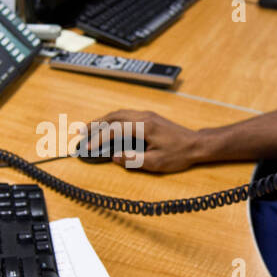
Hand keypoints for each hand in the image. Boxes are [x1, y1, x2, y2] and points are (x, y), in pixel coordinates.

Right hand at [78, 109, 208, 172]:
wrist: (196, 144)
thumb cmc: (179, 154)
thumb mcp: (156, 162)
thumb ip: (133, 159)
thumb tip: (115, 156)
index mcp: (144, 127)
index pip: (115, 130)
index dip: (99, 139)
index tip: (88, 147)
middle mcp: (144, 117)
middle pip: (113, 117)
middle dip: (95, 125)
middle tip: (80, 133)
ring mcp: (146, 115)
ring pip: (118, 114)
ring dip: (102, 120)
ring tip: (88, 128)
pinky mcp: (148, 117)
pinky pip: (125, 115)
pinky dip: (112, 119)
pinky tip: (106, 126)